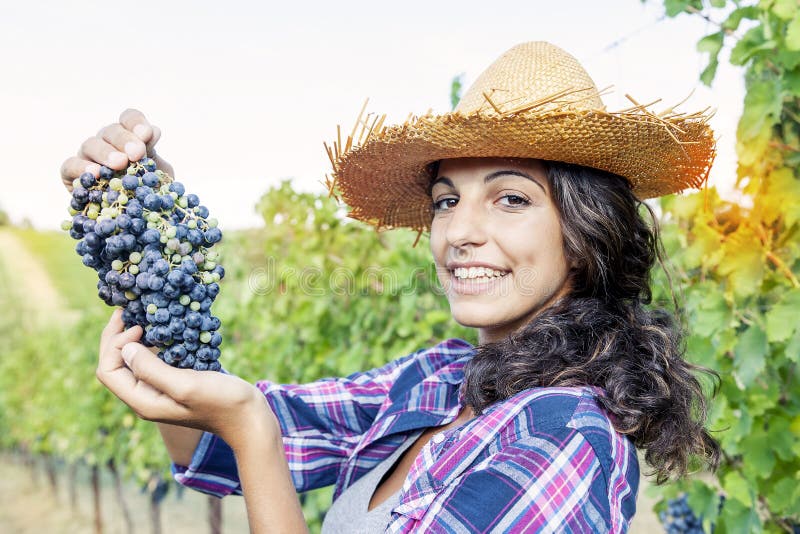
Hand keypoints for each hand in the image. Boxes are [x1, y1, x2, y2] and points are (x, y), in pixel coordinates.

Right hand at [60, 109, 174, 191]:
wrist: (132, 219)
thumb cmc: (147, 193)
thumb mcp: (158, 174)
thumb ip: (154, 153)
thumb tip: (154, 130)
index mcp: (129, 139)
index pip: (129, 119)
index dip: (136, 122)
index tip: (147, 134)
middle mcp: (107, 143)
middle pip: (111, 131)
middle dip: (125, 140)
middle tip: (136, 153)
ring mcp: (87, 157)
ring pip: (90, 144)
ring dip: (105, 152)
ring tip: (119, 164)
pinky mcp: (71, 174)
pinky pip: (70, 165)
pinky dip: (81, 167)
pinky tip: (94, 173)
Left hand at [97, 309, 277, 449]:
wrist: (249, 418)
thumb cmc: (220, 403)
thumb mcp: (185, 385)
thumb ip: (151, 369)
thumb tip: (125, 347)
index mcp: (143, 401)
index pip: (108, 370)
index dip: (115, 345)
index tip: (139, 327)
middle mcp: (146, 396)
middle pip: (116, 364)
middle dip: (117, 337)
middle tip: (130, 312)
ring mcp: (161, 389)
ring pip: (133, 361)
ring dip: (133, 338)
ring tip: (142, 316)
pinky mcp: (176, 382)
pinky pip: (154, 360)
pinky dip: (153, 343)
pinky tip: (165, 329)